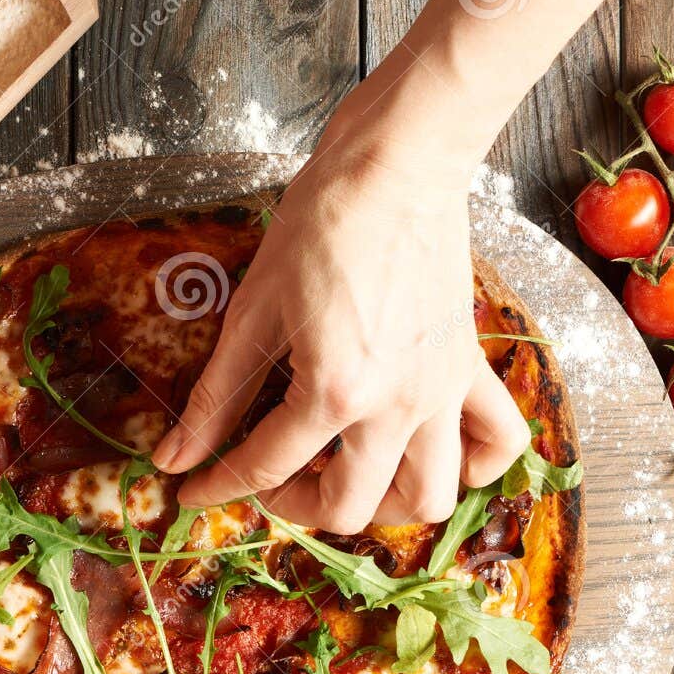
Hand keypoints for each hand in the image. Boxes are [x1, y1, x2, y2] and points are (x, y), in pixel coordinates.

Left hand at [152, 87, 528, 530]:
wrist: (397, 167)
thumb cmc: (320, 225)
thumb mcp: (252, 312)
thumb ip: (216, 397)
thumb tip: (174, 456)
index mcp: (333, 390)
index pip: (265, 468)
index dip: (218, 486)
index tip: (192, 490)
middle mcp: (395, 406)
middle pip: (350, 506)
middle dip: (298, 506)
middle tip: (271, 477)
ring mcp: (441, 392)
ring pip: (429, 498)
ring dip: (382, 505)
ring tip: (345, 474)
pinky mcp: (471, 369)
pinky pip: (498, 443)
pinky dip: (471, 467)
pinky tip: (428, 453)